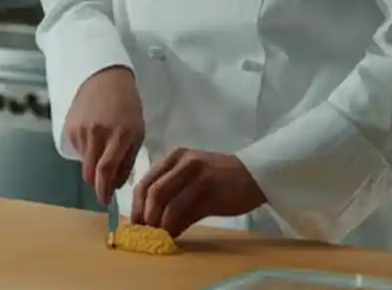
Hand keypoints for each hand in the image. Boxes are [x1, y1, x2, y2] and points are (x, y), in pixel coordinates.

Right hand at [64, 66, 144, 204]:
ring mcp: (81, 130)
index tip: (105, 201)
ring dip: (92, 166)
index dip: (104, 190)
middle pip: (90, 172)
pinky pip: (78, 150)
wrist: (105, 78)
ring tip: (102, 151)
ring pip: (83, 163)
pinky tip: (94, 138)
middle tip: (103, 186)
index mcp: (120, 135)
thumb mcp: (137, 132)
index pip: (106, 170)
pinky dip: (86, 152)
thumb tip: (116, 185)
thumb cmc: (127, 107)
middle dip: (97, 183)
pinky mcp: (70, 128)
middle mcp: (98, 133)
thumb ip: (127, 160)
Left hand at [132, 148, 266, 237]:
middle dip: (144, 215)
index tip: (136, 224)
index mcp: (174, 157)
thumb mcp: (193, 182)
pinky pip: (182, 209)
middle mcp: (182, 161)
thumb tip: (151, 225)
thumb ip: (172, 198)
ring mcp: (195, 173)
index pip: (145, 181)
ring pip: (164, 200)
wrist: (255, 175)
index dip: (136, 205)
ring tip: (160, 235)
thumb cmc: (222, 181)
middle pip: (151, 190)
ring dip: (158, 222)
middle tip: (145, 232)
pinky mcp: (208, 187)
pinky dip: (173, 225)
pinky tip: (175, 234)